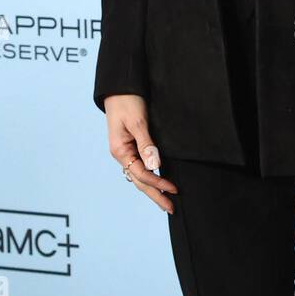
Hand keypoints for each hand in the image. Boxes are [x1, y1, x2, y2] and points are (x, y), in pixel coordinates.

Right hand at [103, 94, 177, 212]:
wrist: (120, 86)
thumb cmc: (127, 101)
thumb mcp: (138, 122)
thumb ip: (146, 144)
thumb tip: (155, 166)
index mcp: (120, 151)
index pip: (141, 174)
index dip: (158, 183)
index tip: (174, 190)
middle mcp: (122, 154)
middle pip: (140, 180)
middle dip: (155, 194)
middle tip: (171, 209)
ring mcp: (126, 150)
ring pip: (140, 175)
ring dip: (153, 188)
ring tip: (166, 200)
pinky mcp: (132, 144)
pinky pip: (141, 165)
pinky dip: (150, 175)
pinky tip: (158, 180)